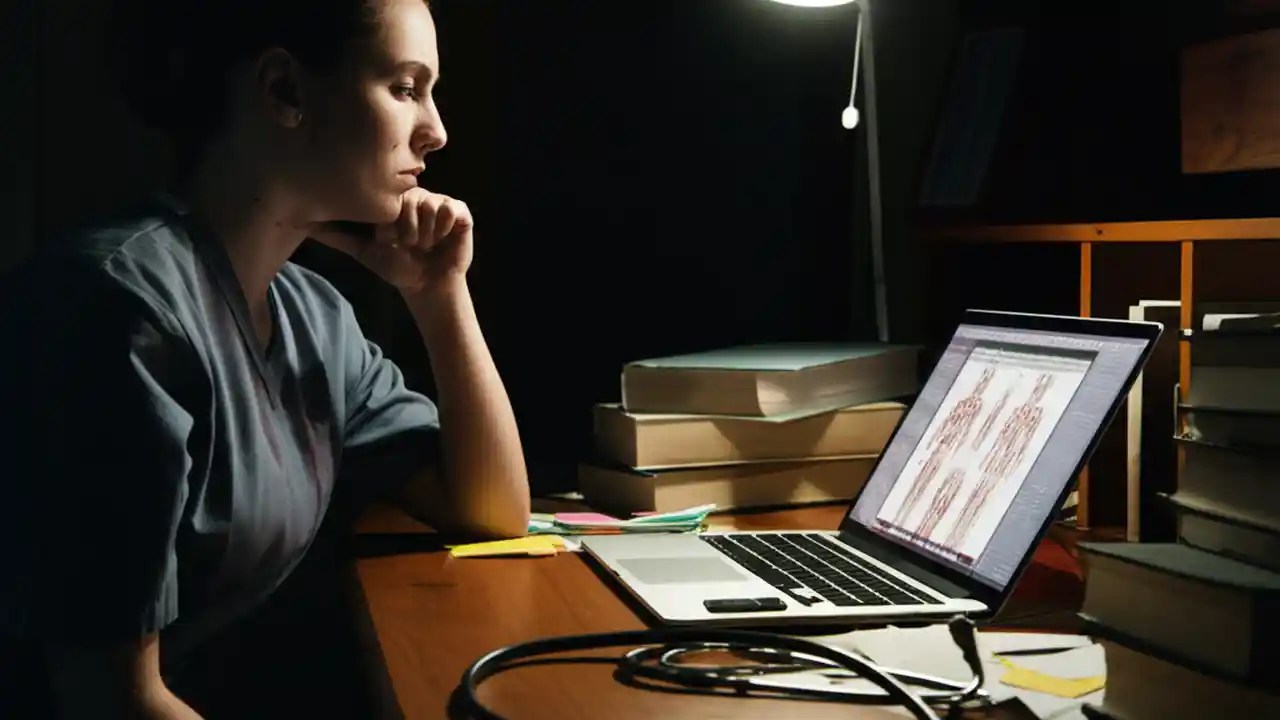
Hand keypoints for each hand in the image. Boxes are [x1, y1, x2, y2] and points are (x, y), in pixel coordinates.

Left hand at [313, 188, 473, 294]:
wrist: (426, 285)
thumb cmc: (397, 267)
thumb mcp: (362, 250)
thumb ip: (335, 235)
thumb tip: (302, 223)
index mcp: (395, 200)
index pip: (390, 200)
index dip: (391, 226)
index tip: (392, 242)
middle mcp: (418, 195)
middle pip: (411, 201)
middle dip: (409, 231)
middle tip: (411, 245)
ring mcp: (440, 201)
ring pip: (430, 206)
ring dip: (427, 234)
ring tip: (427, 244)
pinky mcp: (459, 211)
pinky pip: (449, 210)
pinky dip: (443, 230)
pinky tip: (443, 239)